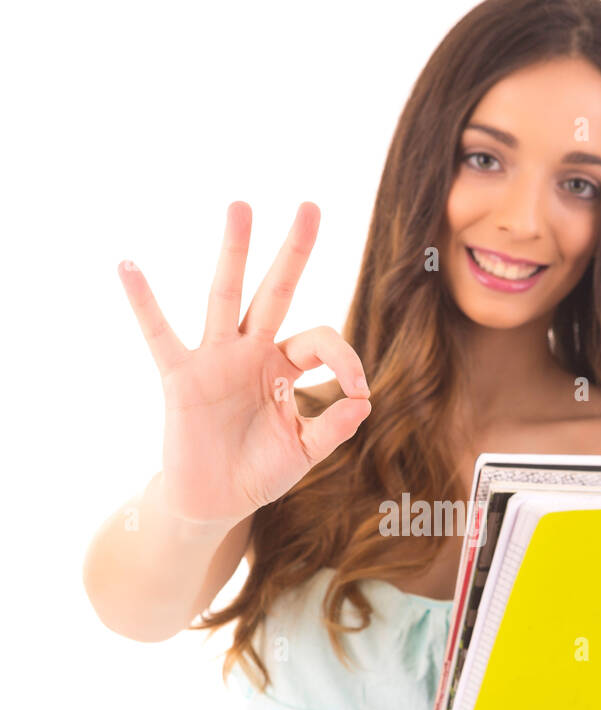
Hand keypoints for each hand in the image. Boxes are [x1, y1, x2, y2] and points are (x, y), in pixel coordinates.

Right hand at [117, 200, 371, 528]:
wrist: (214, 502)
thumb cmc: (259, 471)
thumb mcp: (303, 453)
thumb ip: (331, 429)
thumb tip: (363, 402)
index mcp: (287, 368)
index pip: (320, 342)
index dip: (346, 360)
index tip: (358, 390)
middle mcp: (253, 352)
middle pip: (277, 292)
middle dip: (294, 252)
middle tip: (311, 206)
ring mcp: (217, 360)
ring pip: (227, 297)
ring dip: (234, 253)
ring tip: (241, 207)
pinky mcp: (182, 377)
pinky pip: (160, 335)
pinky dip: (144, 302)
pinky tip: (128, 266)